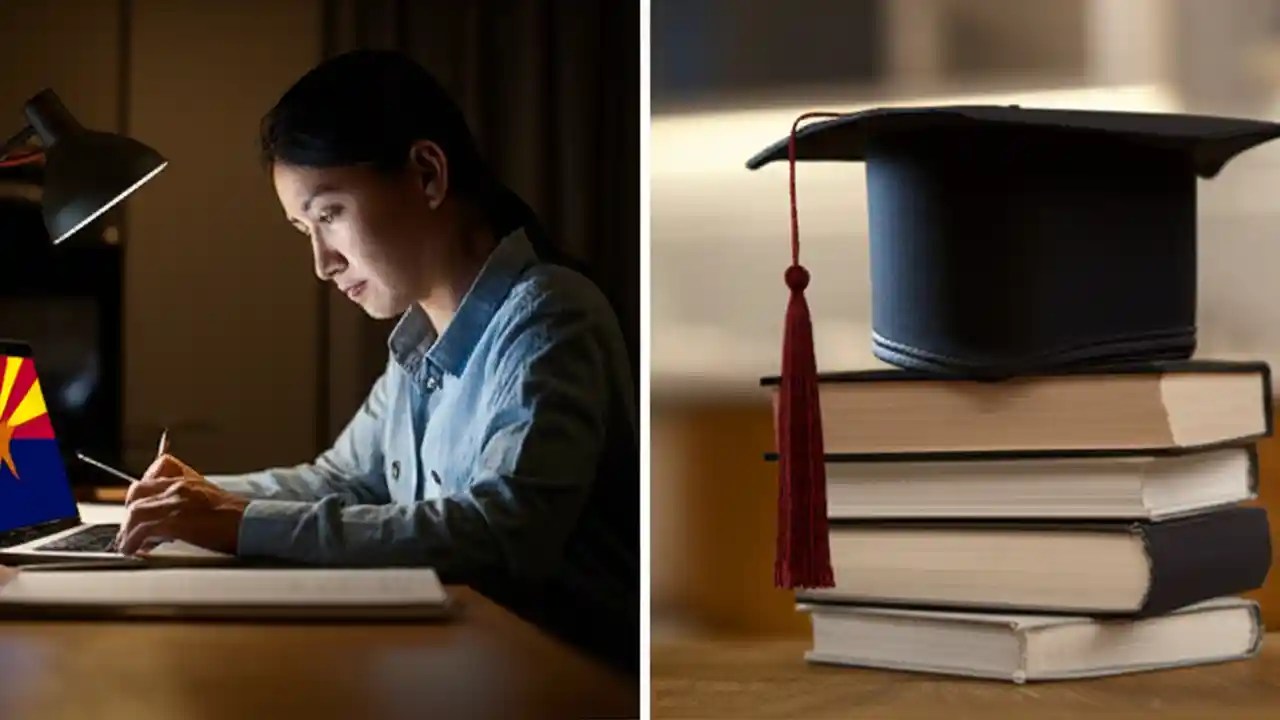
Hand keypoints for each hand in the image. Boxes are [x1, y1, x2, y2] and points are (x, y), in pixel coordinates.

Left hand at [113, 453, 247, 554]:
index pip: (158, 468)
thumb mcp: (215, 500)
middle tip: (132, 529)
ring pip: (136, 511)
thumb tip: (175, 520)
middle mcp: (180, 486)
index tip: (142, 505)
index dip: (145, 488)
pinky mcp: (175, 520)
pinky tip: (134, 551)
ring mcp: (176, 501)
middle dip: (130, 511)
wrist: (255, 524)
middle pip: (138, 490)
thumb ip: (193, 501)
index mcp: (191, 479)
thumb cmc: (241, 518)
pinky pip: (142, 529)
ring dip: (129, 530)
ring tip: (131, 545)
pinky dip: (133, 542)